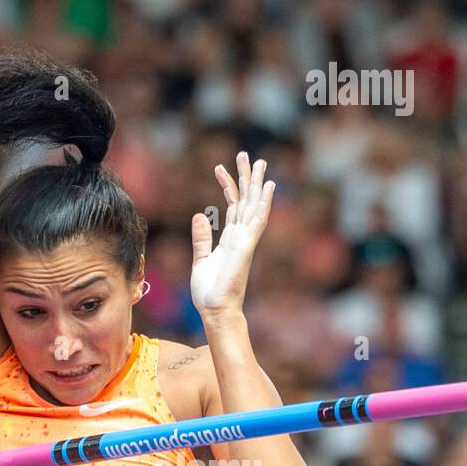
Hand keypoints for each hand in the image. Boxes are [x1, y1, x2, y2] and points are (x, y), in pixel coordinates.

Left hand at [190, 152, 275, 318]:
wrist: (215, 310)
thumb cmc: (209, 291)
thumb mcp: (200, 259)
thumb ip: (201, 238)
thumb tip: (199, 216)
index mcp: (231, 239)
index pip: (232, 207)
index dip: (229, 187)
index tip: (221, 168)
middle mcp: (241, 237)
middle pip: (246, 201)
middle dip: (246, 178)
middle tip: (245, 155)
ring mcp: (246, 241)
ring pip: (254, 206)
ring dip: (256, 184)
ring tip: (258, 161)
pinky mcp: (246, 247)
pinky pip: (257, 221)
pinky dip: (263, 203)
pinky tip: (267, 187)